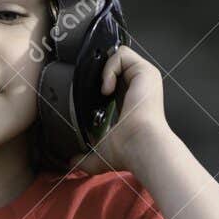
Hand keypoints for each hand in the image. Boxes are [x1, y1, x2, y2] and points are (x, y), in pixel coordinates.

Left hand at [68, 46, 169, 176]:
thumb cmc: (127, 152)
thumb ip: (85, 157)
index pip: (112, 81)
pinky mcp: (146, 71)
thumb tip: (71, 163)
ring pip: (118, 55)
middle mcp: (140, 87)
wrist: (140, 146)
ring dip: (104, 69)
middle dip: (98, 70)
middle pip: (115, 64)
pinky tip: (106, 90)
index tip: (86, 91)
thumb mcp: (101, 154)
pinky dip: (109, 69)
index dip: (97, 81)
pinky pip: (122, 55)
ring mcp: (145, 77)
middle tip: (88, 86)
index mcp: (131, 102)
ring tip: (101, 91)